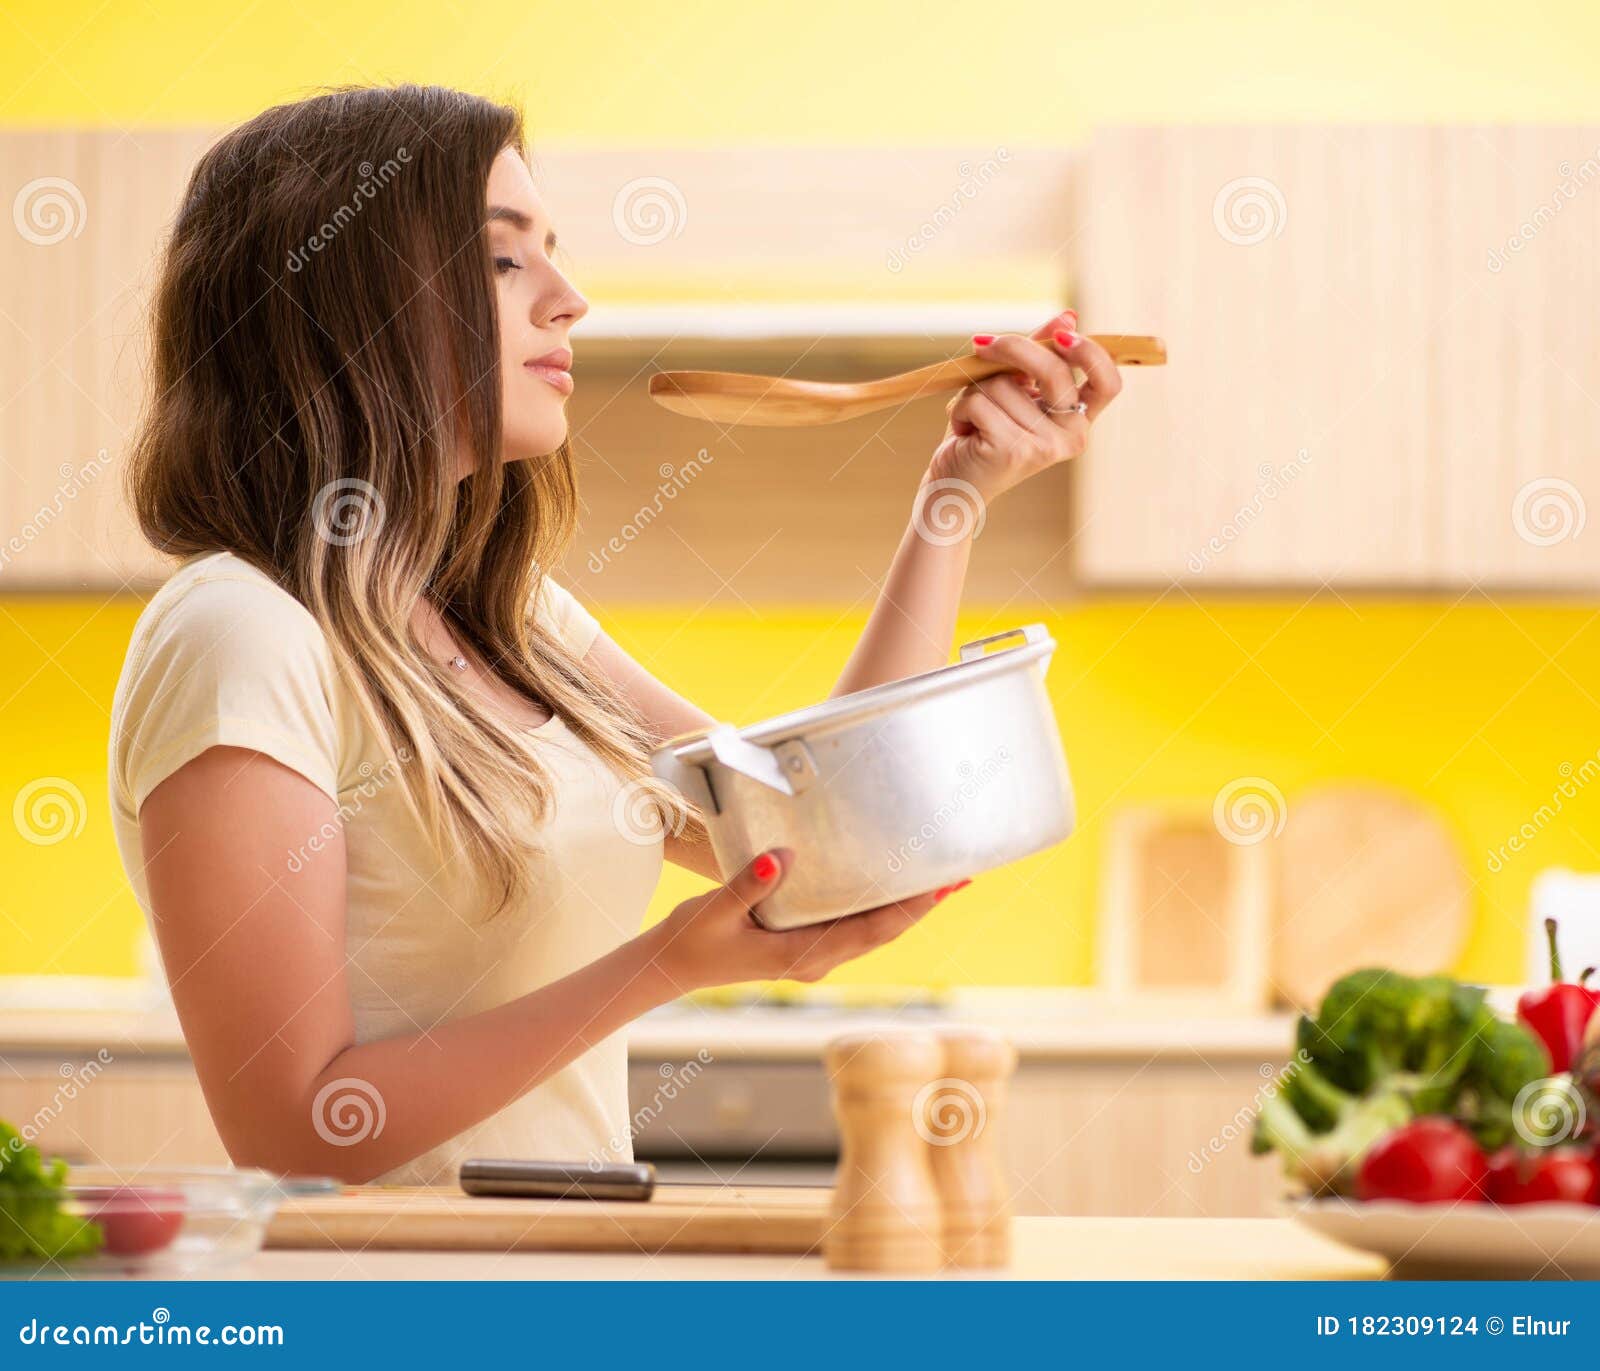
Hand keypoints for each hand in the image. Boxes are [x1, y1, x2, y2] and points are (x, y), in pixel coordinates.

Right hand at [646, 849, 961, 989]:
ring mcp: (813, 956)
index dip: (909, 909)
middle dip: (922, 906)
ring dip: (907, 908)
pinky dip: (881, 908)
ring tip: (941, 880)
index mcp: (802, 956)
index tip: (941, 887)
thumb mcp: (712, 910)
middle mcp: (816, 960)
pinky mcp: (805, 946)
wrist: (670, 967)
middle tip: (960, 875)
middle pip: (883, 933)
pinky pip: (855, 927)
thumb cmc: (690, 938)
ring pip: (873, 932)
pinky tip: (894, 889)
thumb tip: (780, 858)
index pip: (870, 931)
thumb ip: (746, 885)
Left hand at [923, 308, 1123, 505]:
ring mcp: (1044, 447)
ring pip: (1003, 384)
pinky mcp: (1012, 452)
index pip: (1108, 382)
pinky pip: (979, 402)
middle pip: (1053, 369)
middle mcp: (1071, 437)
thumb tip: (1069, 316)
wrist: (956, 487)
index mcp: (1078, 420)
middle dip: (1010, 347)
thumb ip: (1040, 355)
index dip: (1091, 352)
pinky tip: (963, 432)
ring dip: (973, 392)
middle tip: (979, 344)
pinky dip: (960, 409)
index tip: (1062, 335)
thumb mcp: (1014, 389)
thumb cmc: (984, 434)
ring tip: (971, 420)